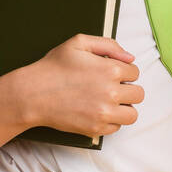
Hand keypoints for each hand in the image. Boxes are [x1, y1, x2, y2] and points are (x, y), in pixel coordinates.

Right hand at [23, 34, 144, 138]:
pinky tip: (97, 111)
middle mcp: (111, 93)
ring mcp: (104, 113)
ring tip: (109, 102)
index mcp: (110, 69)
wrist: (33, 93)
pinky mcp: (95, 128)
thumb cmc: (53, 67)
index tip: (111, 73)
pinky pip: (116, 127)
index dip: (123, 71)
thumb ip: (108, 45)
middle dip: (127, 89)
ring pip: (132, 114)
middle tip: (111, 88)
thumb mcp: (78, 43)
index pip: (135, 72)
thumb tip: (129, 57)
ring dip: (124, 108)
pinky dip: (110, 121)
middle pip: (138, 94)